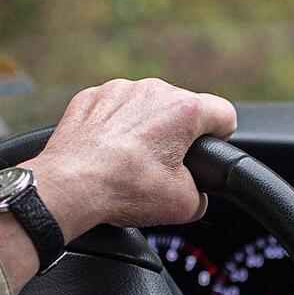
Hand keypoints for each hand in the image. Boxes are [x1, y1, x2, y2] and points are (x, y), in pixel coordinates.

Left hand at [28, 78, 236, 239]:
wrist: (70, 187)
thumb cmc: (124, 189)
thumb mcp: (183, 205)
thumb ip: (201, 194)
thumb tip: (196, 195)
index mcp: (183, 109)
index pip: (224, 115)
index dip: (221, 137)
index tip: (209, 151)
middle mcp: (152, 90)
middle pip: (180, 110)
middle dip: (176, 136)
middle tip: (163, 167)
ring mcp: (118, 90)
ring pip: (144, 107)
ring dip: (143, 129)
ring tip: (130, 161)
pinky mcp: (89, 97)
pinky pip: (112, 109)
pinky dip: (113, 127)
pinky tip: (106, 152)